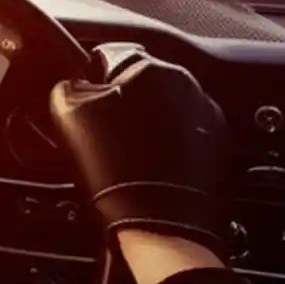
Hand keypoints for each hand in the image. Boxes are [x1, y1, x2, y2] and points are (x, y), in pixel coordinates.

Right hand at [49, 43, 226, 255]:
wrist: (162, 226)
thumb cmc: (116, 170)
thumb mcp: (69, 115)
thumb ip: (66, 86)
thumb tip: (72, 84)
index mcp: (149, 68)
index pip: (108, 57)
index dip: (89, 84)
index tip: (84, 108)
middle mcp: (185, 84)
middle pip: (139, 83)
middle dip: (121, 104)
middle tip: (102, 135)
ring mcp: (207, 116)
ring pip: (163, 109)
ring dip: (145, 124)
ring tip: (127, 156)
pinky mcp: (218, 147)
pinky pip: (184, 135)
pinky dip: (167, 146)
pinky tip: (150, 168)